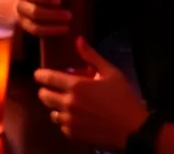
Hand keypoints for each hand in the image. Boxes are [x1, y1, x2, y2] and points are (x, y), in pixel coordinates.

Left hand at [35, 38, 149, 148]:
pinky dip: (65, 122)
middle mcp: (68, 103)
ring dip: (56, 107)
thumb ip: (91, 56)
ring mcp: (70, 120)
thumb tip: (78, 40)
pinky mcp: (75, 134)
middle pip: (43, 96)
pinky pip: (62, 126)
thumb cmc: (123, 98)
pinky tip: (74, 118)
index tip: (39, 74)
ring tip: (66, 104)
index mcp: (75, 86)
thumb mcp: (111, 73)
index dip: (39, 75)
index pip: (46, 78)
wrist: (134, 129)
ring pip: (51, 112)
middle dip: (46, 90)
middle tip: (54, 89)